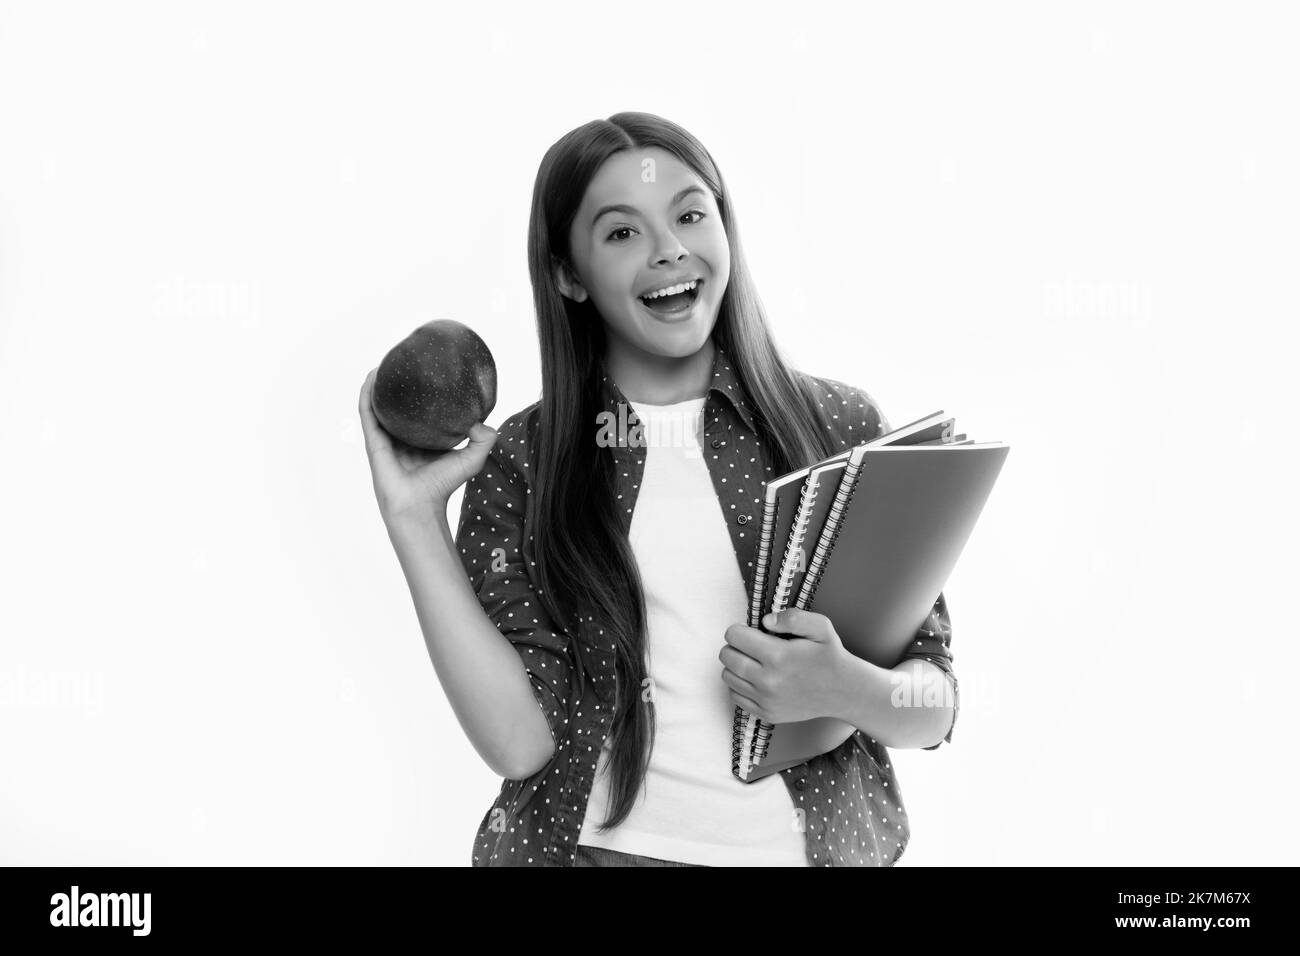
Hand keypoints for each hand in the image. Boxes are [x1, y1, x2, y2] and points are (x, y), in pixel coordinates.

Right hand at [357, 367, 496, 526]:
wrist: (419, 506)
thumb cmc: (443, 486)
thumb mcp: (472, 458)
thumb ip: (484, 438)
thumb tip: (482, 420)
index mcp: (423, 441)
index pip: (423, 413)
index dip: (425, 395)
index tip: (430, 372)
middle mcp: (403, 438)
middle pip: (400, 407)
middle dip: (402, 386)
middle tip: (407, 361)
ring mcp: (386, 439)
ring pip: (381, 406)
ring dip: (381, 384)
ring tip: (386, 362)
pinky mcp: (373, 441)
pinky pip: (368, 412)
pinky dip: (368, 394)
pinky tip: (373, 376)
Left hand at [718, 609, 855, 723]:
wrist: (844, 692)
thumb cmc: (830, 656)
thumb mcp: (820, 626)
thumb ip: (792, 617)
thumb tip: (765, 621)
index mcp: (778, 656)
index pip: (734, 636)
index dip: (740, 629)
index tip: (751, 631)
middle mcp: (768, 681)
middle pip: (726, 656)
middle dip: (735, 646)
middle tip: (752, 645)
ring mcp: (765, 700)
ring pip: (727, 676)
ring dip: (736, 665)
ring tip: (754, 661)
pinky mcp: (766, 714)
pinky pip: (735, 696)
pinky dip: (740, 685)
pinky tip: (756, 678)